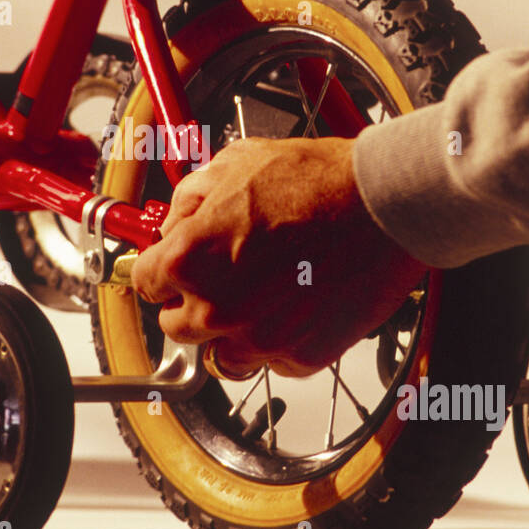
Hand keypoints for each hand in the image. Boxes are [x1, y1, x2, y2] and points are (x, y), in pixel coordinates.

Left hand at [130, 137, 428, 377]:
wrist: (384, 203)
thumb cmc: (317, 180)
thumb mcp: (234, 164)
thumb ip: (189, 199)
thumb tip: (174, 224)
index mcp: (190, 259)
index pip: (145, 282)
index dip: (159, 270)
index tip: (169, 270)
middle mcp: (217, 308)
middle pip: (176, 327)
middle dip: (190, 303)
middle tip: (217, 281)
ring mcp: (259, 338)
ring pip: (221, 357)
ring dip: (229, 334)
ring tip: (255, 301)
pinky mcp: (301, 356)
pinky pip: (271, 363)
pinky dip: (277, 344)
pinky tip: (293, 309)